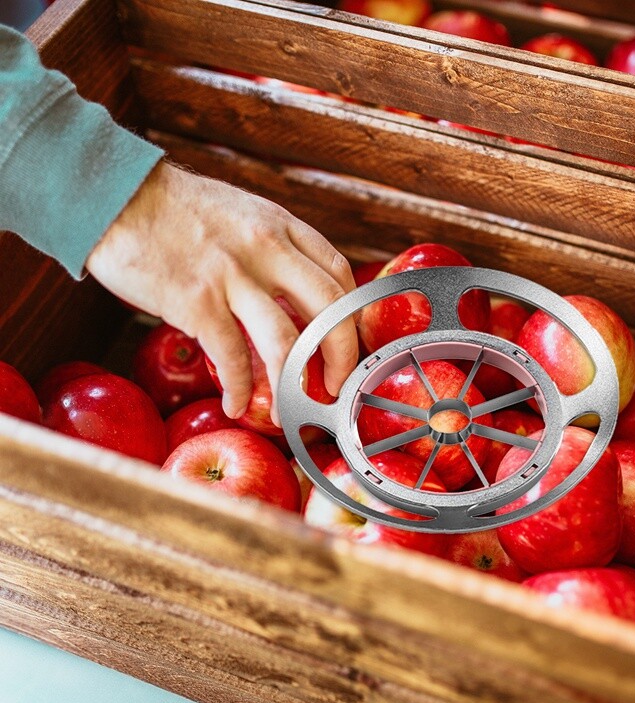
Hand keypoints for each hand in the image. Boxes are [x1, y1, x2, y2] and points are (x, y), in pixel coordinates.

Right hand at [86, 161, 357, 423]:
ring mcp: (233, 276)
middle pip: (330, 311)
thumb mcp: (243, 215)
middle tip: (336, 384)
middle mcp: (266, 250)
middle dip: (341, 357)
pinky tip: (236, 404)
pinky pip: (232, 358)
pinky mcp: (197, 302)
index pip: (339, 275)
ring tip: (293, 407)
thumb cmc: (177, 210)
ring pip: (287, 342)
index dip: (351, 316)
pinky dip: (239, 389)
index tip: (347, 341)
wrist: (115, 194)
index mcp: (281, 227)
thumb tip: (293, 296)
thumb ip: (273, 249)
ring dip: (295, 385)